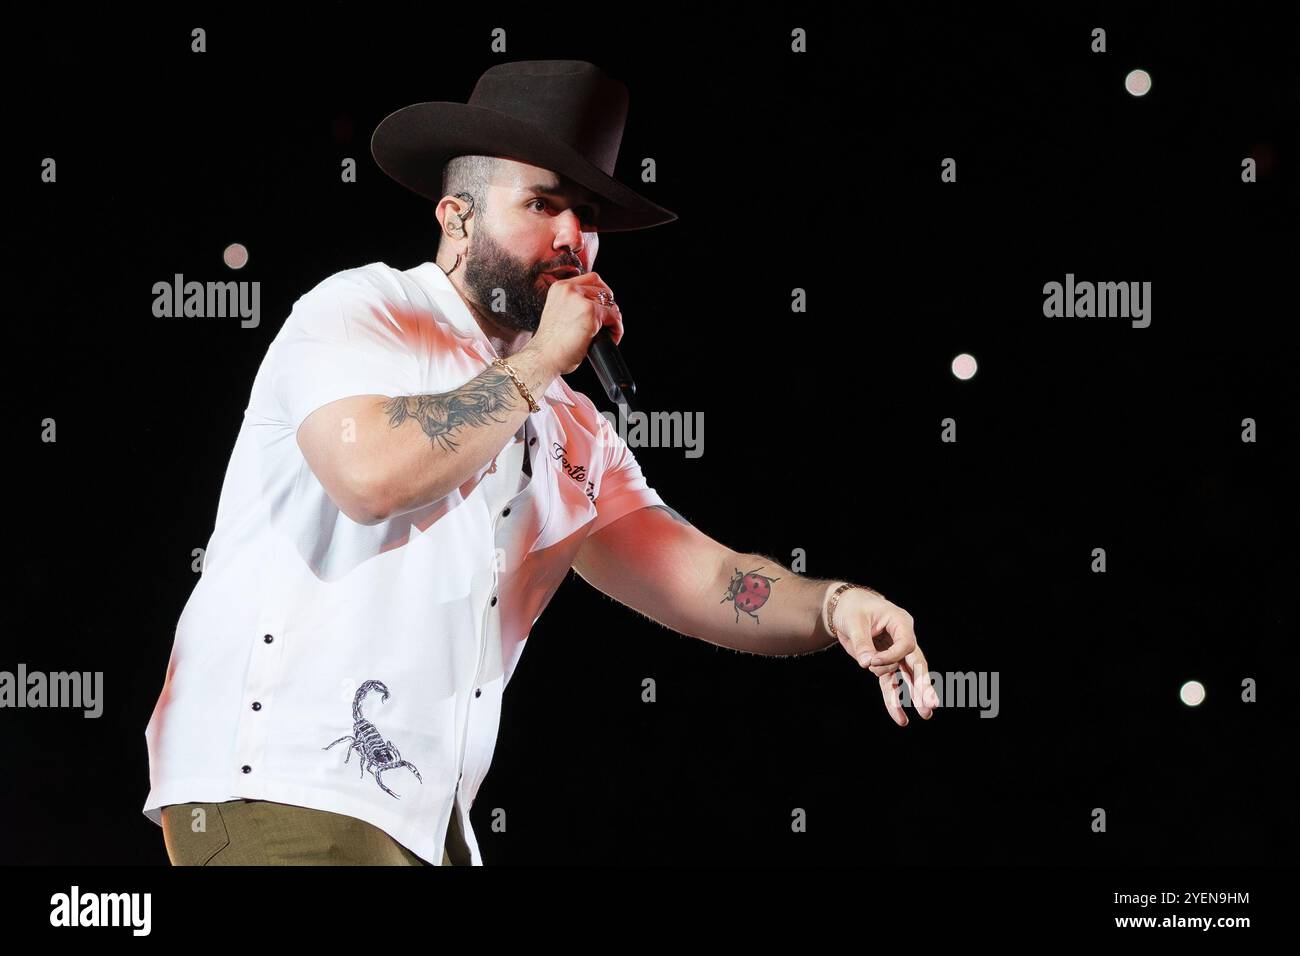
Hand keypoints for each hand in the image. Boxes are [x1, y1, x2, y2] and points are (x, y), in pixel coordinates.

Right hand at [530, 270, 622, 374]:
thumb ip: (574, 305)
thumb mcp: (559, 314)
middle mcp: (569, 289)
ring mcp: (580, 300)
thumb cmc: (551, 344)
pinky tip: (611, 338)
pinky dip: (616, 329)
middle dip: (609, 306)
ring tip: (609, 333)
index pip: (591, 279)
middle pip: (603, 289)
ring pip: (610, 304)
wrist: (544, 357)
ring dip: (614, 319)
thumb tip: (599, 306)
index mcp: (559, 287)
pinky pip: (614, 317)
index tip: (603, 305)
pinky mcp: (591, 312)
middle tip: (607, 323)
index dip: (601, 292)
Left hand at [827, 586, 936, 725]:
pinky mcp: (884, 664)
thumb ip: (862, 643)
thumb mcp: (854, 622)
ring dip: (915, 695)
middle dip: (922, 684)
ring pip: (907, 676)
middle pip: (916, 663)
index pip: (906, 644)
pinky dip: (894, 700)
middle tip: (931, 703)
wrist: (845, 608)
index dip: (891, 656)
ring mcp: (895, 653)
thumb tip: (867, 664)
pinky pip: (892, 683)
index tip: (871, 660)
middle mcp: (902, 638)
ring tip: (926, 714)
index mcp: (900, 622)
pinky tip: (900, 719)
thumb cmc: (852, 609)